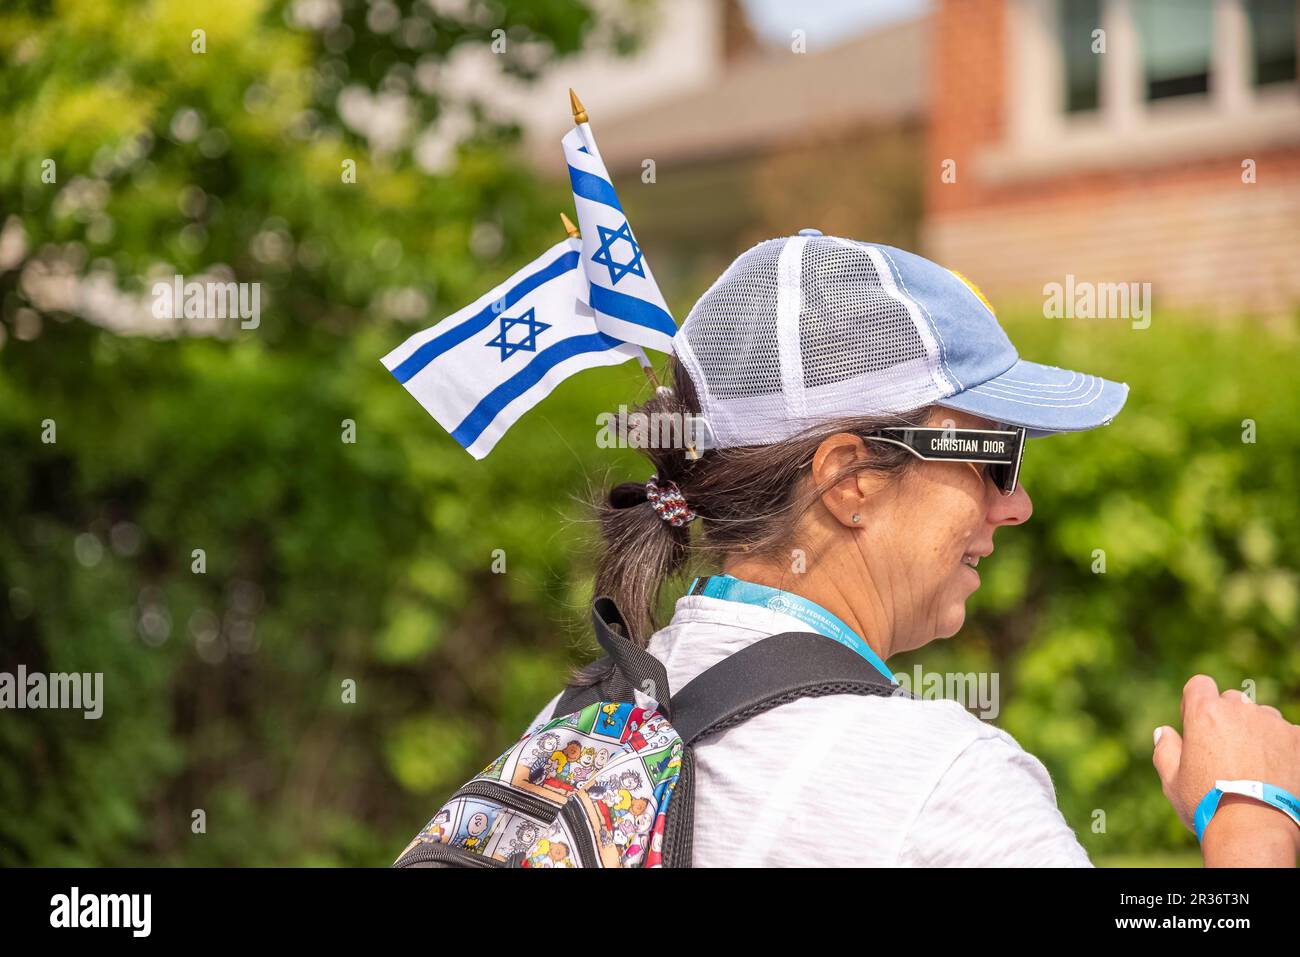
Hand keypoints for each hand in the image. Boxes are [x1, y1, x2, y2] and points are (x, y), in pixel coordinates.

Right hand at [1152, 674, 1299, 865]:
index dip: (1195, 702)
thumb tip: (1164, 732)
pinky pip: (1289, 734)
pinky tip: (1275, 771)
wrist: (1255, 829)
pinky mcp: (1298, 740)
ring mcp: (1273, 724)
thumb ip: (1165, 750)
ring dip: (1256, 731)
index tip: (1196, 725)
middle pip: (1232, 700)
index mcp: (1204, 713)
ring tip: (1253, 765)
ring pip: (1262, 716)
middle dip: (1227, 718)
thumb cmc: (1208, 805)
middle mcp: (1240, 710)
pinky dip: (1282, 747)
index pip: (1199, 684)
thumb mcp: (1172, 781)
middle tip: (1225, 752)